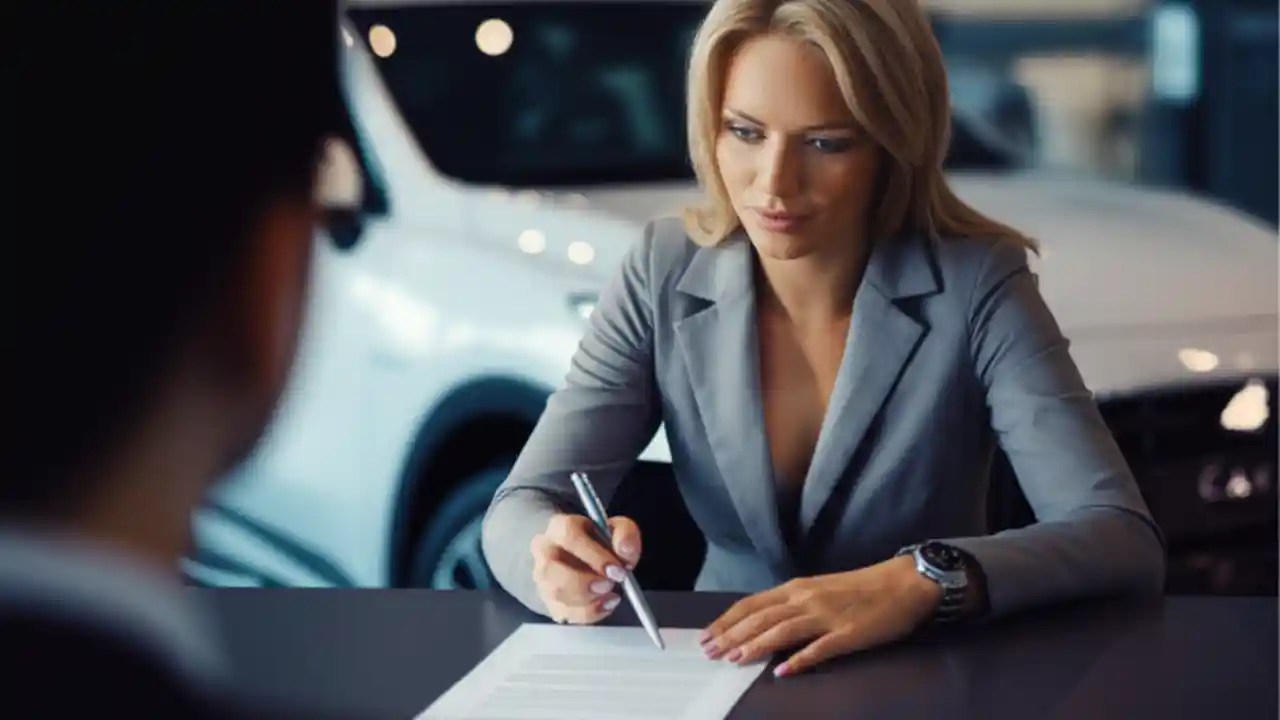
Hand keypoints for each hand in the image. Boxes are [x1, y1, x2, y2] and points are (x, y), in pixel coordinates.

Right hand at [530, 513, 641, 623]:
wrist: (582, 557)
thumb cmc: (598, 542)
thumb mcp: (617, 529)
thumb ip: (625, 534)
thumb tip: (625, 551)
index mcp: (559, 527)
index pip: (569, 536)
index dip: (594, 555)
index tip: (617, 570)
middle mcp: (544, 552)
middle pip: (551, 570)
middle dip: (583, 583)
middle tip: (610, 586)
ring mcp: (543, 579)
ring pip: (555, 594)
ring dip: (587, 600)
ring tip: (611, 595)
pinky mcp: (549, 602)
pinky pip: (564, 613)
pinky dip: (589, 613)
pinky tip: (606, 605)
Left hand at [700, 555, 941, 676]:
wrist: (903, 583)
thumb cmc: (861, 587)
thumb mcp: (819, 589)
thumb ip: (792, 605)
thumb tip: (763, 624)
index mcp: (797, 588)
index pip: (752, 604)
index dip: (727, 621)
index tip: (707, 636)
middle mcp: (806, 599)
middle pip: (761, 617)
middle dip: (732, 635)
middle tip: (709, 652)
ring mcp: (827, 617)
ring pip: (782, 630)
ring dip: (756, 645)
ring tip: (734, 660)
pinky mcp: (848, 634)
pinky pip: (819, 649)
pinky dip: (798, 660)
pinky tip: (781, 671)